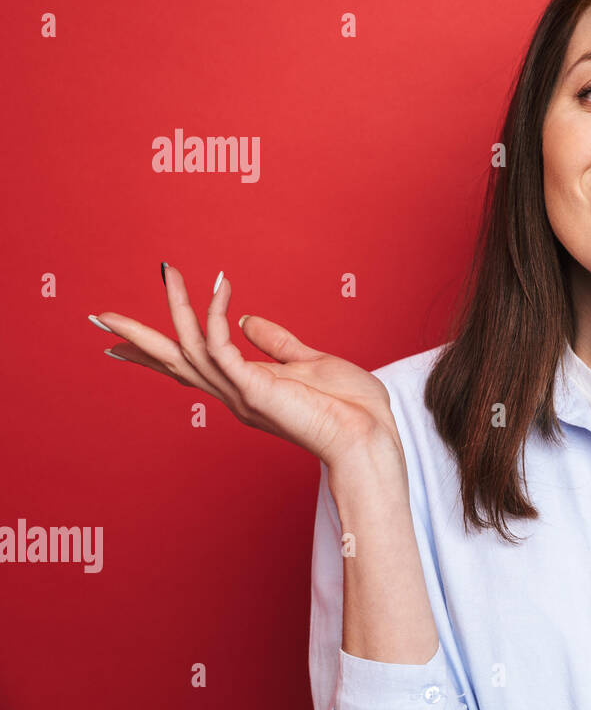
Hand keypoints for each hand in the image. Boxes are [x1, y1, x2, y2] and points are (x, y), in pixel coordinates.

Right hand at [90, 264, 402, 470]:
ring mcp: (242, 394)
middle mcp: (236, 394)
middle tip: (100, 315)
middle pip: (174, 362)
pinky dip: (218, 316)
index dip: (155, 354)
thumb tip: (249, 320)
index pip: (192, 368)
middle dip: (137, 339)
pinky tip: (222, 289)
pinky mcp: (255, 390)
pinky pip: (224, 348)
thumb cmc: (350, 408)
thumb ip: (278, 343)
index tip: (119, 345)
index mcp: (246, 388)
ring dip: (177, 308)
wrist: (371, 437)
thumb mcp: (310, 364)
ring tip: (168, 272)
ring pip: (191, 348)